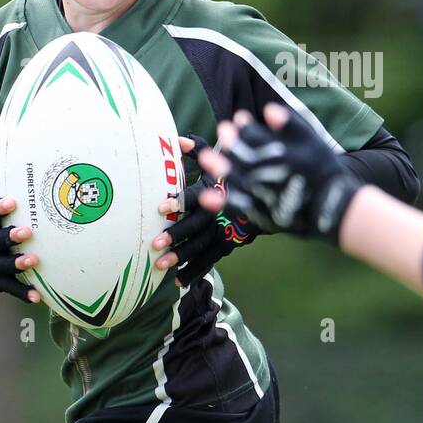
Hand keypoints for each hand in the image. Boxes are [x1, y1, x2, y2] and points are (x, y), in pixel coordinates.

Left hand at [150, 135, 261, 284]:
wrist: (267, 195)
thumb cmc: (237, 174)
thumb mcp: (223, 157)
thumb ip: (200, 148)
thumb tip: (180, 140)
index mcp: (217, 190)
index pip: (197, 196)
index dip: (180, 201)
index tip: (161, 206)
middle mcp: (221, 212)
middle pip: (196, 226)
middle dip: (175, 235)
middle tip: (154, 244)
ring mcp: (226, 230)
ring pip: (202, 246)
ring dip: (181, 257)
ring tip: (160, 266)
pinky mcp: (228, 244)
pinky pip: (211, 259)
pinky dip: (195, 270)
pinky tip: (179, 281)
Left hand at [196, 104, 359, 243]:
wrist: (334, 207)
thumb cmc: (324, 170)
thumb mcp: (312, 140)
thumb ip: (290, 124)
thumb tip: (268, 108)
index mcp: (280, 154)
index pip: (255, 137)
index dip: (245, 126)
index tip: (239, 118)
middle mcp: (268, 174)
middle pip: (242, 156)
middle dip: (230, 142)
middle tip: (222, 130)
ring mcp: (264, 196)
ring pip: (236, 180)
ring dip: (219, 167)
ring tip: (206, 158)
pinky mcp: (262, 214)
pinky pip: (238, 207)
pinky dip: (221, 202)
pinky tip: (206, 196)